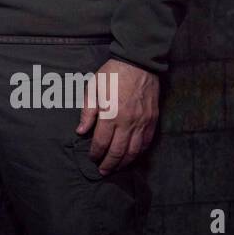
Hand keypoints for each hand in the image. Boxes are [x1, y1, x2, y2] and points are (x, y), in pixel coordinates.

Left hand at [75, 58, 158, 174]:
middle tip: (103, 171)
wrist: (138, 63)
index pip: (101, 142)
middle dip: (109, 164)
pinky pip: (147, 142)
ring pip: (134, 151)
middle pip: (118, 151)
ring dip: (124, 163)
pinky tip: (133, 156)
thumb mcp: (93, 89)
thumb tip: (80, 131)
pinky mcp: (153, 120)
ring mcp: (142, 122)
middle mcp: (127, 122)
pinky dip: (139, 153)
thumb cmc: (112, 74)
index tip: (92, 158)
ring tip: (116, 168)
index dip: (96, 154)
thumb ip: (87, 112)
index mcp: (110, 114)